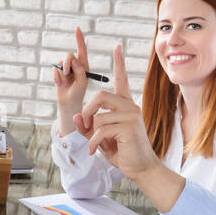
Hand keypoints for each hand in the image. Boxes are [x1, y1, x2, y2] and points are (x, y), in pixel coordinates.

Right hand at [53, 27, 90, 122]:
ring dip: (62, 74)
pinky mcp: (58, 73)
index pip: (82, 49)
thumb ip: (80, 70)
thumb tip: (73, 60)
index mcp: (84, 65)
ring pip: (61, 63)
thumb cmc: (78, 93)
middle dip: (67, 63)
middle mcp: (75, 64)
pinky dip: (56, 78)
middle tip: (67, 72)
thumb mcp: (82, 82)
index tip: (77, 28)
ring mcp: (65, 68)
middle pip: (69, 55)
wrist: (69, 102)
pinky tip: (60, 84)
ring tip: (65, 83)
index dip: (79, 39)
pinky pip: (55, 70)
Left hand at [75, 45, 161, 180]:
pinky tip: (95, 151)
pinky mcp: (128, 128)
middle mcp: (130, 106)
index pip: (122, 80)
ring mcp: (131, 116)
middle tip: (84, 126)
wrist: (140, 167)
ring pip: (98, 116)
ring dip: (90, 133)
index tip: (118, 47)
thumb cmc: (122, 151)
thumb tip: (75, 115)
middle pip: (101, 95)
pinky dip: (93, 142)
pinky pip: (101, 130)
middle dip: (87, 110)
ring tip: (94, 144)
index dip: (119, 64)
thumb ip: (88, 126)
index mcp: (126, 105)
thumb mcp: (100, 137)